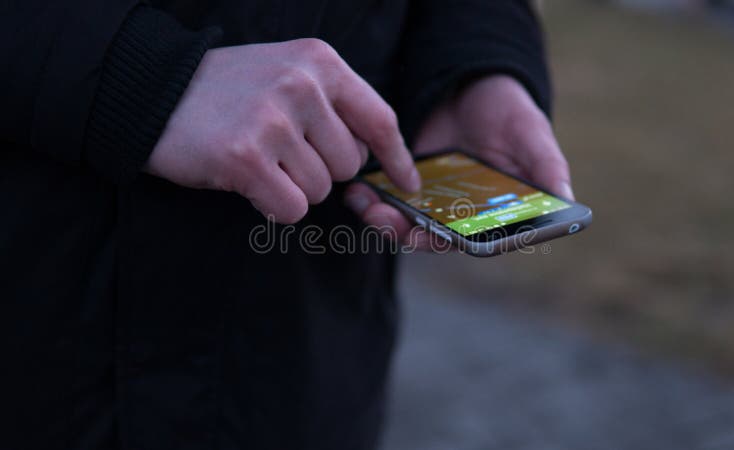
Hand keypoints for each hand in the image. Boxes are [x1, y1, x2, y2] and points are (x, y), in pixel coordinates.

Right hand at [146, 39, 419, 223]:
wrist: (152, 92)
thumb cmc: (226, 92)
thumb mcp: (286, 73)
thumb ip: (332, 104)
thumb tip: (375, 155)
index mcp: (320, 62)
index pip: (379, 119)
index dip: (396, 157)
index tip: (408, 182)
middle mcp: (303, 86)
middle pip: (349, 165)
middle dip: (320, 170)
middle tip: (280, 151)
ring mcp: (274, 120)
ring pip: (320, 189)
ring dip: (292, 186)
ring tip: (258, 158)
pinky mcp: (246, 157)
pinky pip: (292, 208)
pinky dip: (273, 206)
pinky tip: (247, 181)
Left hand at [344, 75, 572, 249]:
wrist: (473, 87)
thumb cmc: (512, 115)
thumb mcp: (533, 134)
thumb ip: (547, 167)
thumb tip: (567, 201)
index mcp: (493, 215)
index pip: (472, 241)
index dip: (452, 242)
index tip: (433, 235)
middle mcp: (460, 215)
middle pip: (431, 237)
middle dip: (405, 232)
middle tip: (384, 218)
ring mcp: (430, 200)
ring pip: (404, 222)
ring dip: (381, 218)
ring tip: (363, 203)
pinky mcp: (404, 182)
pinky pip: (385, 198)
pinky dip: (370, 197)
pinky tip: (357, 188)